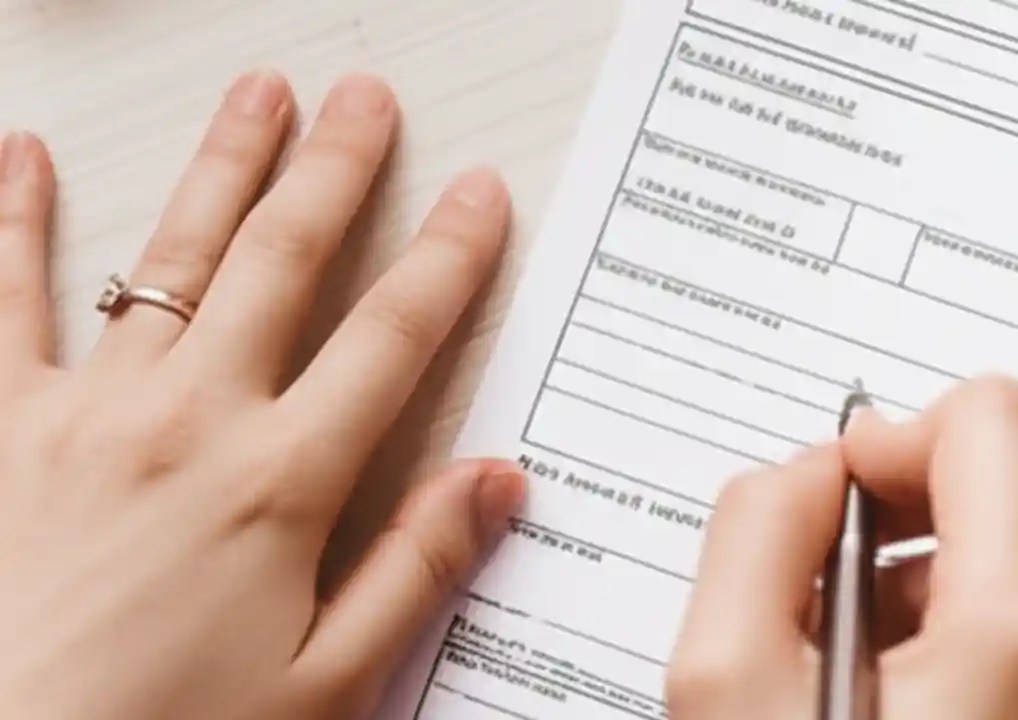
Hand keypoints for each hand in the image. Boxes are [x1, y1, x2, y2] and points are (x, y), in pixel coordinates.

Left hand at [0, 72, 523, 718]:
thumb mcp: (325, 686)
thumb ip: (414, 569)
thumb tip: (498, 481)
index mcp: (279, 484)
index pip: (390, 339)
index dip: (445, 259)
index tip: (475, 197)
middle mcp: (187, 423)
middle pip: (284, 263)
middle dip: (334, 171)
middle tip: (365, 101)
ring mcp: (85, 414)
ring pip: (171, 257)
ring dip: (222, 167)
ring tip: (258, 95)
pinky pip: (4, 300)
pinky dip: (13, 221)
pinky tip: (23, 156)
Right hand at [665, 376, 1017, 718]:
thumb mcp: (723, 691)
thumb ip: (752, 533)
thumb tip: (807, 472)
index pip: (992, 419)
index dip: (893, 435)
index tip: (834, 497)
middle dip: (927, 484)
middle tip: (842, 560)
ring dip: (946, 552)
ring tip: (863, 646)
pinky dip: (977, 608)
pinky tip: (906, 686)